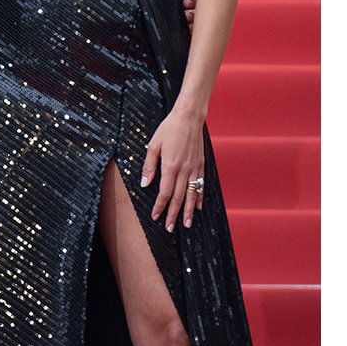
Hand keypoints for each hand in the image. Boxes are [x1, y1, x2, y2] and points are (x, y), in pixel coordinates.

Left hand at [140, 108, 204, 231]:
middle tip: (170, 228)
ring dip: (188, 211)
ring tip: (186, 224)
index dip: (159, 206)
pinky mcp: (201, 165)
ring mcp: (194, 169)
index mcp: (170, 167)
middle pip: (179, 198)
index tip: (155, 217)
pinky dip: (199, 197)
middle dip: (174, 214)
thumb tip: (145, 184)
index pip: (165, 193)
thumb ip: (149, 166)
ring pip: (191, 195)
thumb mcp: (153, 146)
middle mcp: (184, 171)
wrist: (189, 118)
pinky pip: (201, 185)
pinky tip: (198, 207)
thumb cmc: (169, 129)